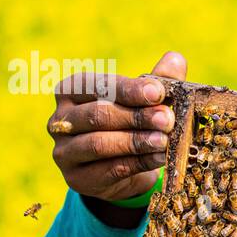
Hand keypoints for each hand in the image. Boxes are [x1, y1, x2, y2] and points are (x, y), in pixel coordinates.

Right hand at [47, 52, 186, 201]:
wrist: (121, 170)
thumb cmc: (129, 123)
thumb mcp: (143, 100)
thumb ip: (158, 80)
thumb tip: (176, 58)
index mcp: (71, 91)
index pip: (97, 85)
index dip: (129, 89)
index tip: (158, 92)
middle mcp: (60, 119)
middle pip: (97, 115)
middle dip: (136, 117)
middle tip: (168, 120)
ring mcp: (64, 151)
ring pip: (99, 144)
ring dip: (136, 142)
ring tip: (164, 140)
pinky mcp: (77, 178)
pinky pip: (109, 169)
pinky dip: (138, 163)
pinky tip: (160, 158)